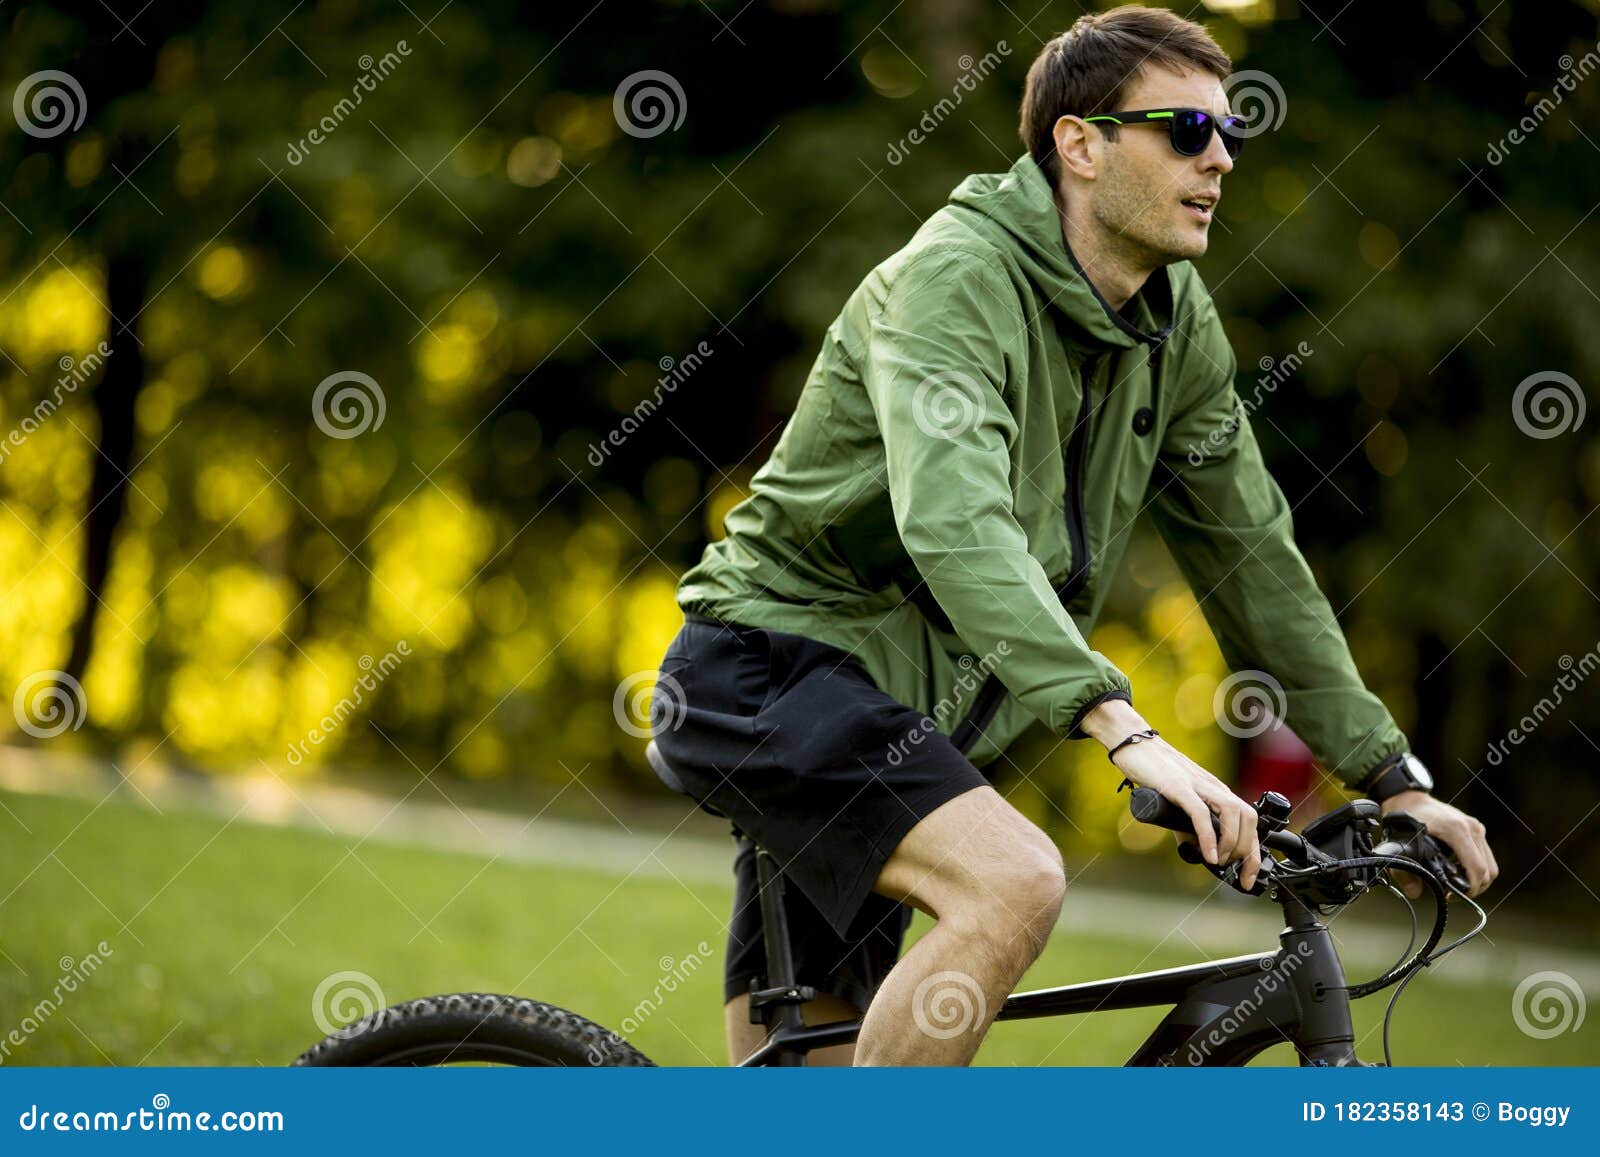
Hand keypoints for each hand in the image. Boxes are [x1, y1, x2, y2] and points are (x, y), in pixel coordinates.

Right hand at [1081, 700, 1260, 889]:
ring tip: (1219, 861)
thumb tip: (1197, 850)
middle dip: (1246, 851)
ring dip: (1232, 844)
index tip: (1248, 879)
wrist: (1134, 744)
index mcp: (1216, 792)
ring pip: (1233, 814)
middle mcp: (1213, 787)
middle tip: (1231, 870)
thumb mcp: (1178, 802)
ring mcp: (1197, 785)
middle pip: (1248, 818)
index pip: (1248, 822)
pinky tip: (1208, 855)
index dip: (1253, 854)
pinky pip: (1201, 814)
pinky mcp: (1178, 786)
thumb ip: (1189, 825)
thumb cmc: (1154, 770)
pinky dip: (1209, 838)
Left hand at [1380, 790, 1497, 898]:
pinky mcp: (1476, 829)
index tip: (1454, 896)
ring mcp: (1476, 827)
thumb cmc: (1405, 818)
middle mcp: (1471, 828)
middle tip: (1455, 894)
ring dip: (1478, 879)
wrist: (1408, 798)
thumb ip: (1404, 872)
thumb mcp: (1399, 845)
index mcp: (1456, 830)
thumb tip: (1415, 893)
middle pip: (1488, 870)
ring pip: (1490, 865)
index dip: (1470, 889)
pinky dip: (1477, 868)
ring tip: (1458, 884)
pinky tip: (1459, 871)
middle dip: (1474, 887)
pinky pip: (1485, 856)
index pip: (1477, 868)